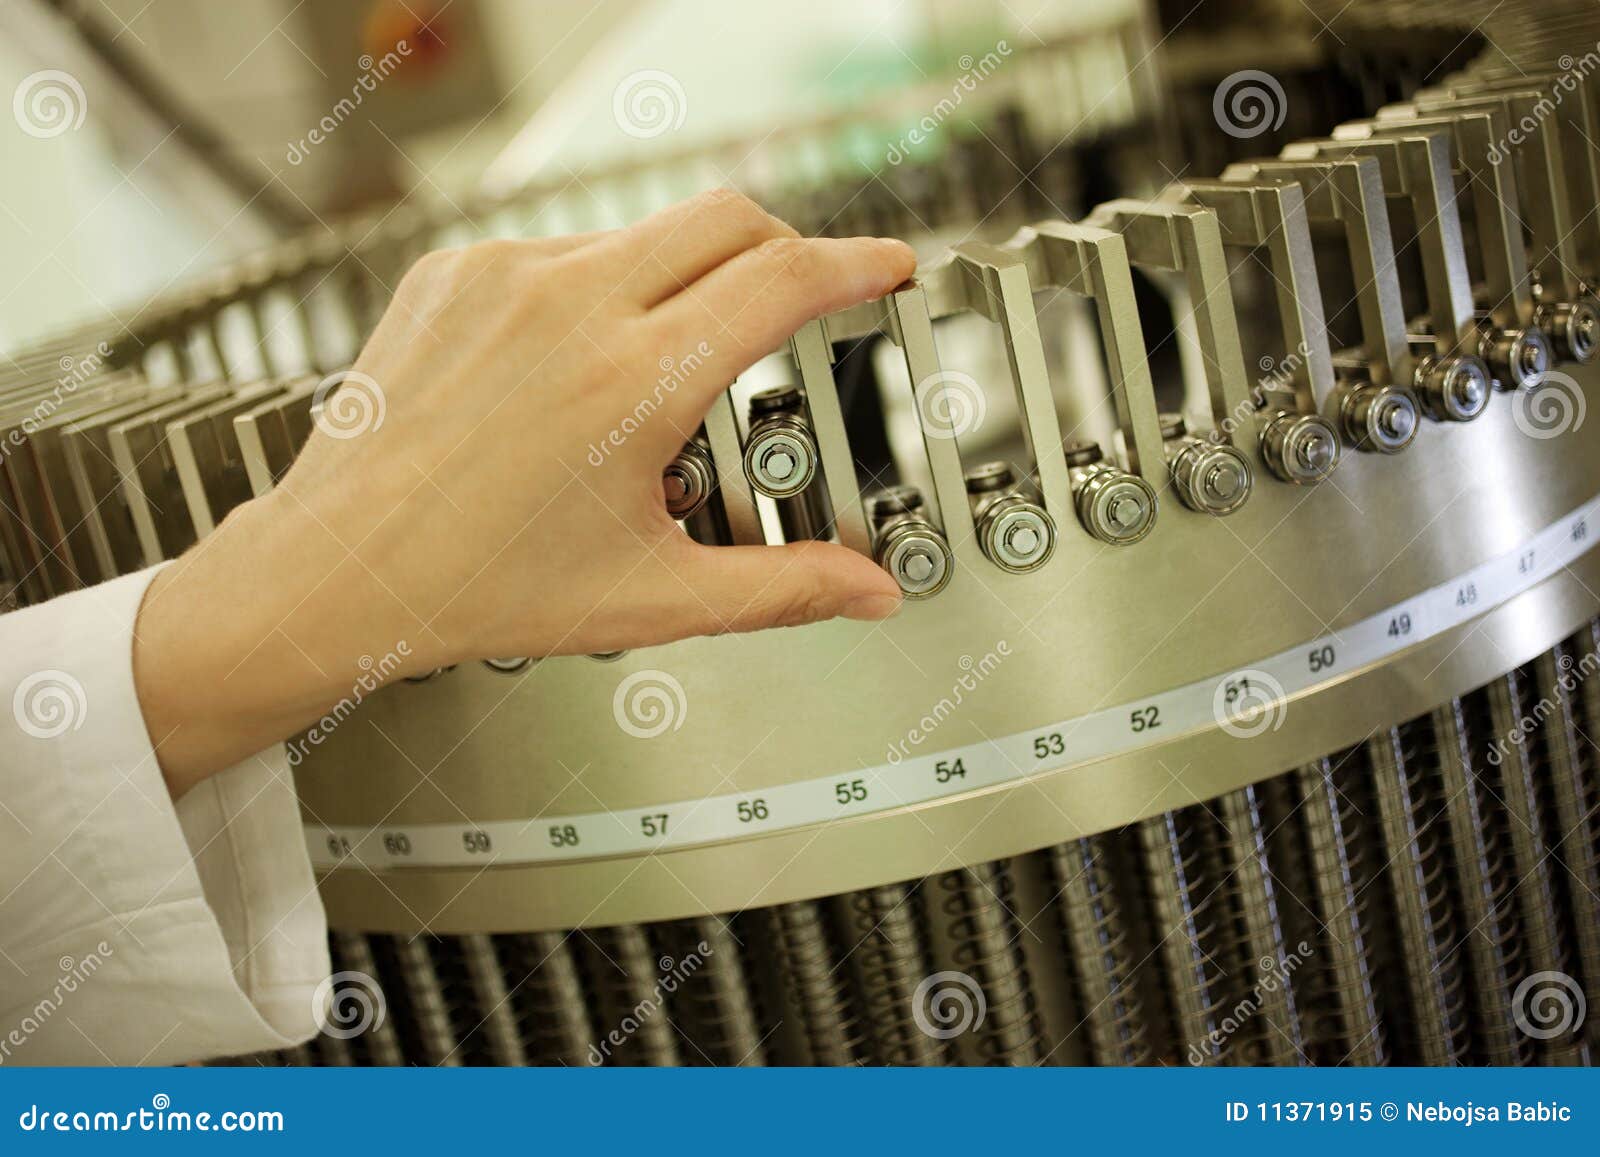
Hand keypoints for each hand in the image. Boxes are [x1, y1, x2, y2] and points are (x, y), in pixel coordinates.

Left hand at [133, 189, 915, 796]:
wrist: (336, 570)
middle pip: (729, 218)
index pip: (782, 280)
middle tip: (800, 302)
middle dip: (786, 249)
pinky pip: (564, 248)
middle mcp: (568, 304)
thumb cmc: (475, 586)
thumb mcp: (651, 594)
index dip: (855, 262)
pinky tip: (579, 366)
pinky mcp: (456, 271)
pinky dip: (600, 288)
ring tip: (664, 372)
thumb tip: (868, 590)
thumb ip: (781, 586)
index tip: (888, 263)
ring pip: (644, 233)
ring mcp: (504, 276)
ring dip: (685, 277)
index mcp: (631, 380)